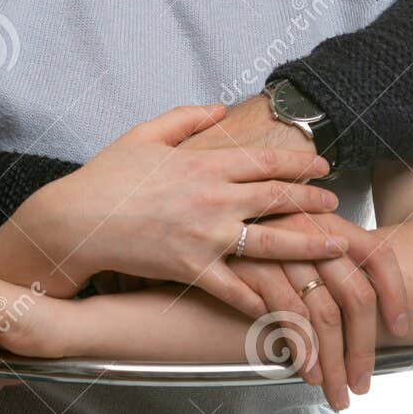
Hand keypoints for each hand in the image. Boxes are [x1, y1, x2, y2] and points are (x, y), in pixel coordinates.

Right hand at [18, 103, 343, 319]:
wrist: (75, 220)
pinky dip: (258, 297)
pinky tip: (281, 304)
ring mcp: (203, 235)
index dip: (298, 164)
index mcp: (202, 164)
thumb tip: (220, 109)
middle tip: (337, 205)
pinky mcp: (190, 268)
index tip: (322, 167)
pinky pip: (234, 287)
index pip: (264, 161)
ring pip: (269, 242)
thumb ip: (186, 118)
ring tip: (335, 245)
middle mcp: (211, 198)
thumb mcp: (144, 134)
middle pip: (276, 198)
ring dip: (307, 244)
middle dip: (312, 200)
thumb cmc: (105, 176)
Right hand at [229, 219, 408, 412]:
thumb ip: (328, 266)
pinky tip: (306, 369)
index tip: (401, 328)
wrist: (198, 220)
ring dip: (333, 359)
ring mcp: (282, 249)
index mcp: (330, 223)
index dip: (396, 293)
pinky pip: (287, 313)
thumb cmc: (252, 238)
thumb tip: (363, 316)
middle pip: (355, 295)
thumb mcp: (297, 238)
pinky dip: (301, 347)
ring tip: (333, 388)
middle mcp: (311, 231)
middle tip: (361, 383)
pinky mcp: (252, 266)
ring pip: (323, 313)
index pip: (379, 254)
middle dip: (363, 348)